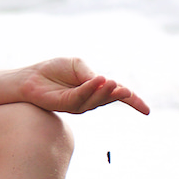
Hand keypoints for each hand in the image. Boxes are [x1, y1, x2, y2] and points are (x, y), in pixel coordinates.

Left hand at [21, 58, 150, 115]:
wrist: (31, 78)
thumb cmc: (53, 71)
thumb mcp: (77, 66)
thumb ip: (90, 74)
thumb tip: (103, 81)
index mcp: (95, 89)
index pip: (118, 96)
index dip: (133, 103)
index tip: (147, 112)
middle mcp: (89, 99)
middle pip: (108, 99)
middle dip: (118, 95)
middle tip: (125, 91)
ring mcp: (78, 104)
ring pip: (96, 100)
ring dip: (105, 92)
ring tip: (113, 83)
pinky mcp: (65, 104)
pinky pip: (80, 97)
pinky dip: (90, 88)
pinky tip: (98, 80)